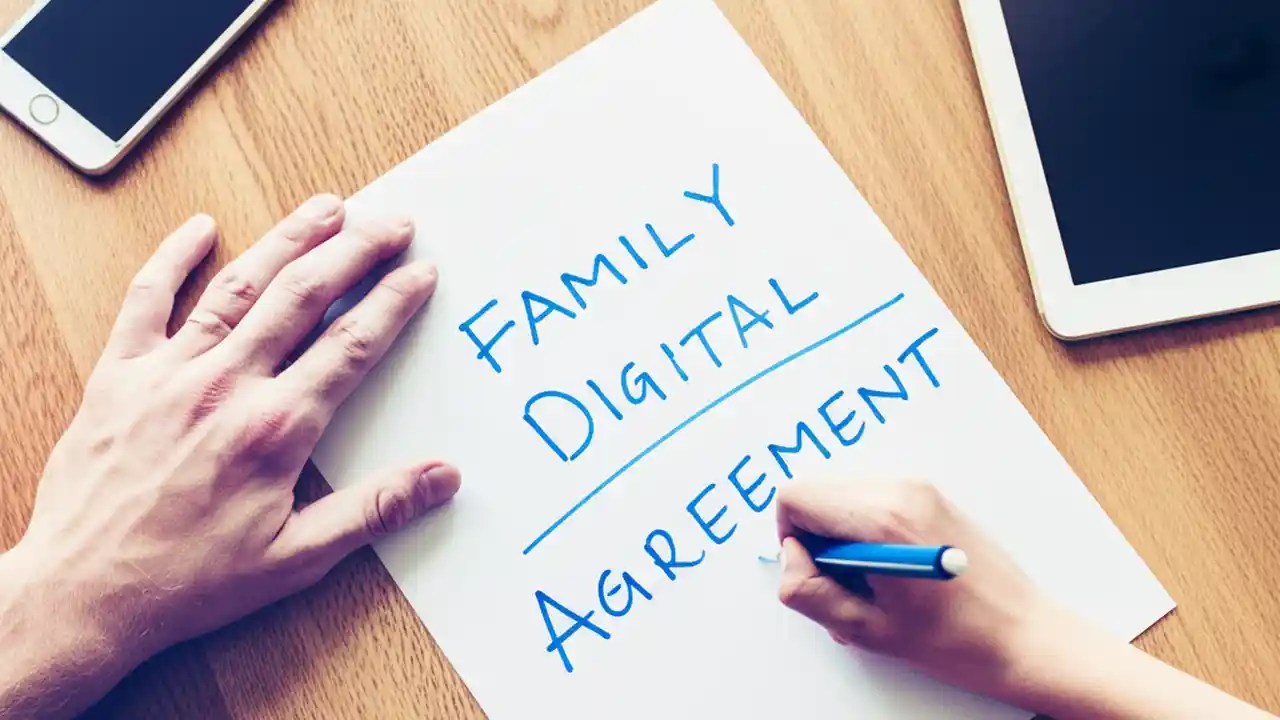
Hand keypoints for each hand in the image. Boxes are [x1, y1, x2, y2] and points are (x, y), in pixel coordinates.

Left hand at [0, 195, 458, 717]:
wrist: (84, 594)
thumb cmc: (188, 581)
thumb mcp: (298, 557)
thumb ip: (375, 509)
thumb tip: (442, 478)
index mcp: (275, 428)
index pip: (352, 345)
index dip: (393, 301)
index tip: (419, 272)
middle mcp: (225, 386)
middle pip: (304, 296)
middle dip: (355, 250)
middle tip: (390, 221)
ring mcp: (169, 373)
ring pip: (240, 285)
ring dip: (287, 239)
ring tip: (327, 207)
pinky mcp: (120, 376)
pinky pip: (147, 301)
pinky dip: (172, 260)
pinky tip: (199, 229)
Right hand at [775, 479, 1051, 698]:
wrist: (1023, 636)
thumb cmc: (956, 639)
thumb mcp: (866, 628)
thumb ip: (809, 591)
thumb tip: (792, 561)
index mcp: (881, 520)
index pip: (796, 497)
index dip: (791, 539)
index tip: (816, 572)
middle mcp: (900, 491)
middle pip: (817, 494)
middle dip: (818, 539)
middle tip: (850, 584)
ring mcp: (919, 489)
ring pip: (842, 498)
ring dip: (843, 538)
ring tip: (875, 581)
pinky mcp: (930, 496)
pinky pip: (871, 501)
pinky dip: (866, 532)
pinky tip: (892, 570)